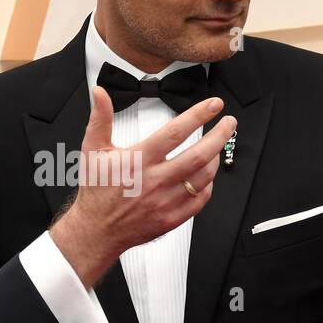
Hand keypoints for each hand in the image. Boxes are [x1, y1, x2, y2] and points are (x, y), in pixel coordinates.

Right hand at [50, 86, 235, 287]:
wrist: (96, 230)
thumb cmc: (96, 190)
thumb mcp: (92, 150)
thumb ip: (100, 118)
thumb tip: (100, 93)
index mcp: (138, 160)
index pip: (175, 132)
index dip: (198, 115)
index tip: (213, 105)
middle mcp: (155, 181)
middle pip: (199, 155)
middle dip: (220, 135)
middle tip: (229, 123)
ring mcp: (165, 201)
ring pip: (203, 177)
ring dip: (216, 159)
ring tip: (217, 147)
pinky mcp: (171, 218)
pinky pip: (200, 200)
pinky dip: (208, 185)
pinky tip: (207, 176)